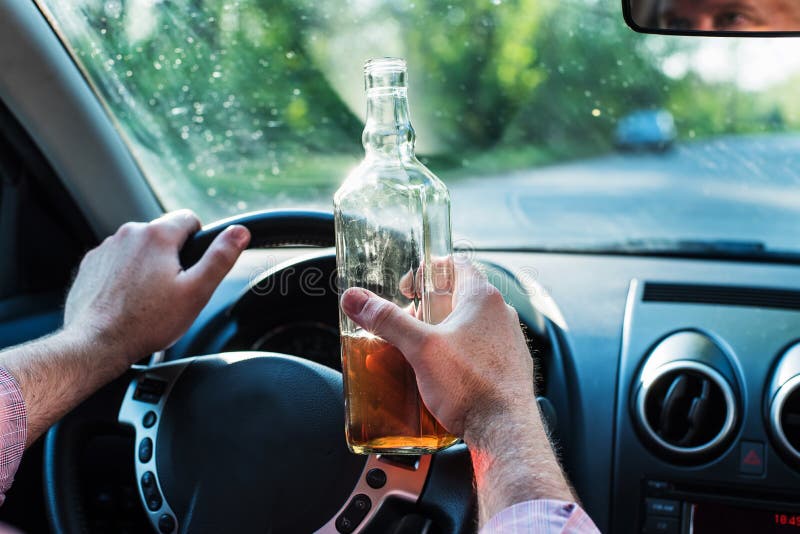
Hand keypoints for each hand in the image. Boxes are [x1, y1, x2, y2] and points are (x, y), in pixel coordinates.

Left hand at [64, 210, 250, 367]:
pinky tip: (128, 300)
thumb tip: (239, 232)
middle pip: (163, 235)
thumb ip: (220, 258)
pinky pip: (117, 261)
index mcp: (157, 235)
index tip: (193, 267)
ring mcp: (106, 248)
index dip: (198, 242)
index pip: (189, 218)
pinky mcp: (91, 264)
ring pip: (140, 248)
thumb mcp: (196, 291)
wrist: (97, 343)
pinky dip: (125, 275)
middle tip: (173, 290)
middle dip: (172, 257)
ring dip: (147, 265)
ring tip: (148, 298)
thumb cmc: (147, 322)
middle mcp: (129, 234)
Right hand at [341, 258, 574, 523]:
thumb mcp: (420, 348)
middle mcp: (501, 314)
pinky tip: (444, 373)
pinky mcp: (508, 366)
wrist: (505, 431)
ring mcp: (508, 340)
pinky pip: (480, 348)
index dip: (427, 270)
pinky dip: (459, 352)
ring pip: (470, 323)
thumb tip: (357, 299)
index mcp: (482, 297)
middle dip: (429, 307)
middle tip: (408, 323)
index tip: (408, 289)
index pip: (454, 263)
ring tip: (421, 349)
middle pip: (459, 295)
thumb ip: (387, 320)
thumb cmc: (471, 386)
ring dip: (444, 331)